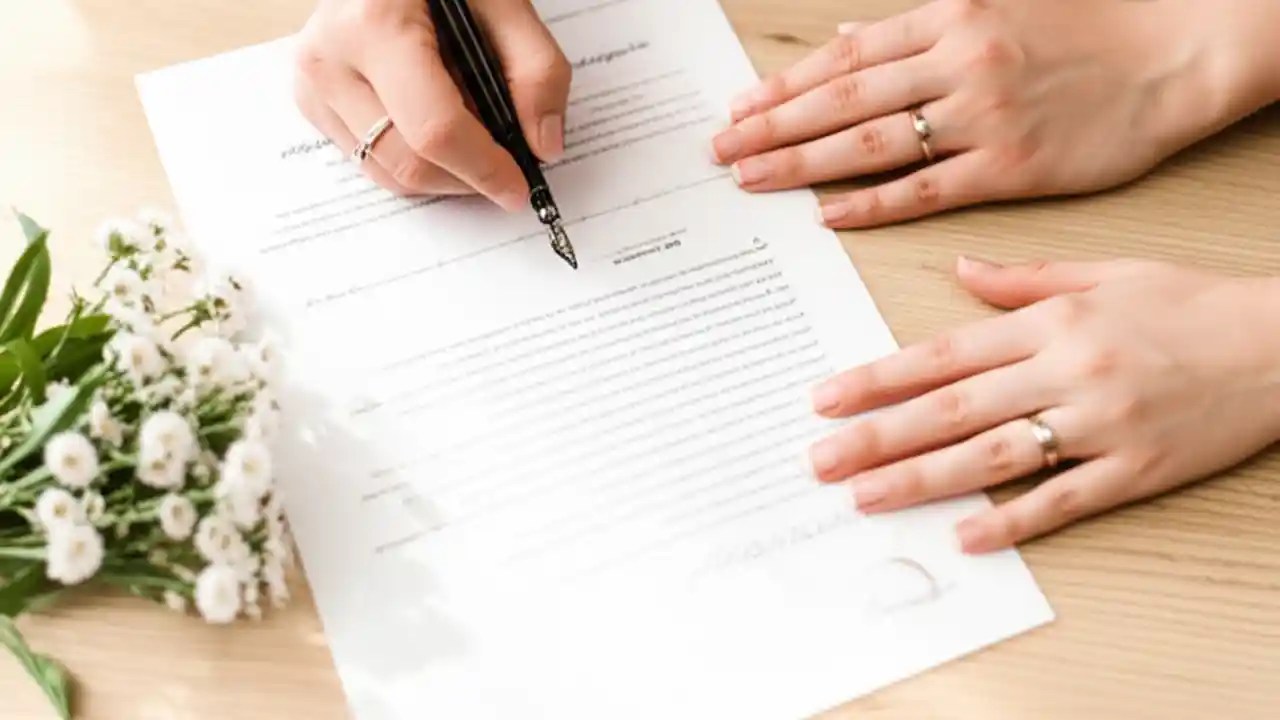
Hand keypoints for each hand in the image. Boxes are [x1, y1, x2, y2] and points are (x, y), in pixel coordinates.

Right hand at [293, 0, 569, 208]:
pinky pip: (367, 159)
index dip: (484, 168)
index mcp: (377, 23)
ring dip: (441, 174)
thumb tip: (543, 145)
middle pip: (409, 162)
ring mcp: (312, 82)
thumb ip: (537, 69)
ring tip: (471, 135)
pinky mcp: (309, 99)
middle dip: (467, 178)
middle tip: (505, 166)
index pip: (435, 129)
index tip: (519, 187)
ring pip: (386, 172)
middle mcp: (331, 57)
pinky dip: (411, 157)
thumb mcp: (501, 1)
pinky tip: (433, 122)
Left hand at [712, 0, 1279, 227]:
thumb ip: (915, 26)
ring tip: (752, 179)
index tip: (739, 108)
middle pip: (842, 99)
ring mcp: (983, 115)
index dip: (786, 85)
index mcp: (951, 18)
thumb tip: (847, 38)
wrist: (1176, 50)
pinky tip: (828, 215)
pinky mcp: (1012, 166)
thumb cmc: (1087, 28)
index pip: (846, 57)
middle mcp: (958, 62)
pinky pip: (926, 189)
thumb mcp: (997, 3)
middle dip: (772, 126)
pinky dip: (872, 203)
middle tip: (721, 151)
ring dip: (802, 163)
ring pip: (871, 144)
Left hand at [807, 258, 1279, 552]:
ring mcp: (1102, 423)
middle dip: (877, 436)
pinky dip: (1013, 518)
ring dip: (921, 478)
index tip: (827, 398)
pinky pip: (1065, 498)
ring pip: (993, 456)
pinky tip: (966, 535)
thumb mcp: (1105, 272)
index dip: (878, 379)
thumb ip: (1023, 279)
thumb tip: (958, 270)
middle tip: (820, 459)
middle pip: (952, 408)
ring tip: (864, 496)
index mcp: (1053, 322)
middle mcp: (1067, 370)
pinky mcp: (1138, 469)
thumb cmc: (1194, 302)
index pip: (944, 354)